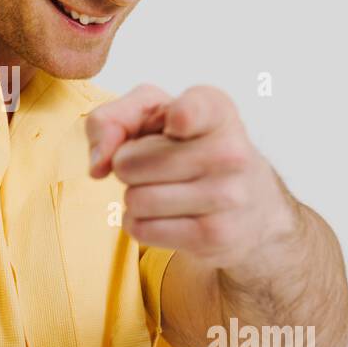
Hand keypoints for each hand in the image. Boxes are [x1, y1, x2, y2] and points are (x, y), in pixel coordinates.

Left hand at [85, 84, 300, 276]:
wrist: (248, 204)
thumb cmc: (185, 147)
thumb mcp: (150, 114)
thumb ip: (111, 119)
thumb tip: (99, 164)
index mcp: (216, 110)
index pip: (190, 111)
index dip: (178, 116)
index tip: (176, 122)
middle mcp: (230, 151)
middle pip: (129, 163)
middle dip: (126, 166)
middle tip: (152, 166)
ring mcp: (227, 196)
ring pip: (135, 199)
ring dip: (133, 196)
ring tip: (160, 189)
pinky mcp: (215, 236)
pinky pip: (141, 229)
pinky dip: (139, 223)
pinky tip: (163, 214)